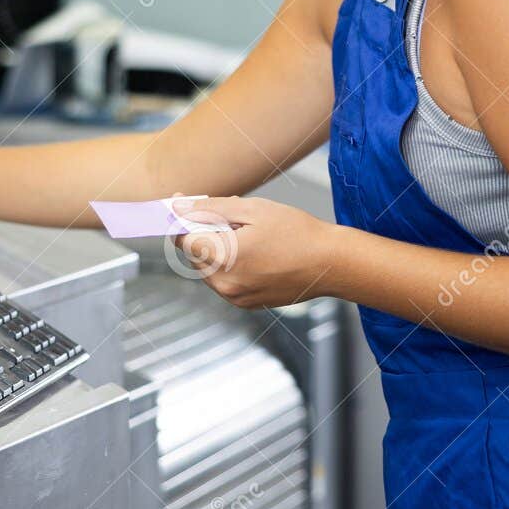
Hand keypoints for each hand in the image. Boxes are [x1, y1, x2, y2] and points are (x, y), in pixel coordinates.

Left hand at [169, 195, 339, 308]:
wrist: (330, 264)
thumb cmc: (297, 232)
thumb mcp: (252, 210)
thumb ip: (211, 208)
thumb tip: (178, 206)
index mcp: (223, 258)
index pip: (182, 238)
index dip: (181, 218)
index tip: (185, 204)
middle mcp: (224, 284)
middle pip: (193, 254)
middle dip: (203, 232)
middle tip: (230, 215)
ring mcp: (235, 297)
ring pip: (208, 268)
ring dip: (216, 249)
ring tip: (248, 234)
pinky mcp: (246, 304)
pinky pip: (224, 280)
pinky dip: (230, 264)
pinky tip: (255, 252)